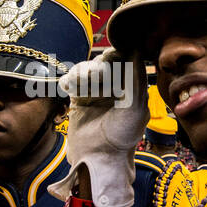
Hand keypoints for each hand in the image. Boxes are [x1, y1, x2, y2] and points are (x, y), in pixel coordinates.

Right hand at [50, 49, 148, 206]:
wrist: (99, 158)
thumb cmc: (123, 135)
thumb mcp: (136, 106)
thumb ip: (135, 77)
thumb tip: (135, 49)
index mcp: (131, 87)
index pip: (124, 61)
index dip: (117, 56)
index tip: (112, 58)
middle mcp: (113, 87)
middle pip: (103, 61)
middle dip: (99, 65)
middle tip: (98, 76)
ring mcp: (94, 92)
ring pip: (86, 68)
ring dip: (83, 72)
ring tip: (83, 83)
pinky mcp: (77, 98)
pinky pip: (72, 80)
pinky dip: (70, 80)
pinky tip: (70, 88)